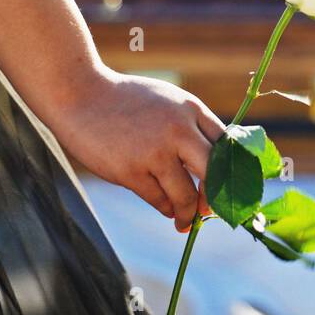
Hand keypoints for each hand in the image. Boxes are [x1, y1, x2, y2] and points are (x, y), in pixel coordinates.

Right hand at [44, 66, 225, 231]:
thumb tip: (217, 166)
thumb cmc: (127, 101)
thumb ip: (193, 126)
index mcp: (191, 109)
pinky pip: (159, 200)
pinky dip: (166, 208)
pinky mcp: (131, 171)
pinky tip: (166, 208)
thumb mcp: (168, 101)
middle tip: (210, 211)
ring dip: (188, 213)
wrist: (79, 95)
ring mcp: (155, 151)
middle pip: (215, 174)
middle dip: (216, 199)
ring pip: (186, 195)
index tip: (234, 190)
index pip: (228, 146)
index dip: (235, 172)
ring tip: (185, 220)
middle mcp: (178, 130)